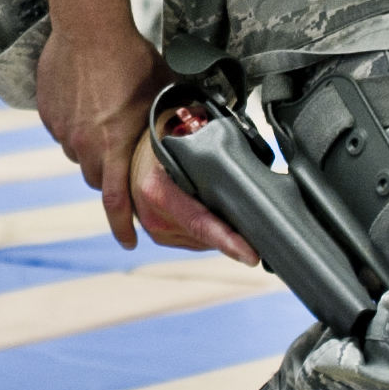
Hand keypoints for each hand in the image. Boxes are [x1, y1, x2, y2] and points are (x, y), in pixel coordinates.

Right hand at [37, 17, 158, 224]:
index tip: (128, 241)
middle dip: (109, 176)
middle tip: (122, 159)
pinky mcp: (47, 113)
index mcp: (114, 147)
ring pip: (77, 153)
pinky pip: (62, 130)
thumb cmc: (133, 58)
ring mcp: (62, 129)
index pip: (115, 201)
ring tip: (106, 119)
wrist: (89, 28)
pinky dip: (75, 125)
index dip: (122, 227)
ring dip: (91, 147)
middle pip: (95, 176)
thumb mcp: (163, 94)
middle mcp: (84, 145)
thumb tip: (191, 135)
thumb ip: (170, 122)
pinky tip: (88, 100)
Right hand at [123, 124, 260, 263]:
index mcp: (158, 191)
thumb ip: (213, 151)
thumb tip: (252, 157)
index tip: (251, 255)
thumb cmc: (161, 135)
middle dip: (234, 231)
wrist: (128, 143)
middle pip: (207, 236)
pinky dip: (208, 229)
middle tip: (260, 220)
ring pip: (203, 241)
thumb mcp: (186, 135)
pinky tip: (213, 209)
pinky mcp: (159, 235)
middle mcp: (153, 216)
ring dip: (220, 229)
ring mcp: (154, 229)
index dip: (228, 240)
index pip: (200, 222)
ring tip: (229, 205)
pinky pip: (195, 239)